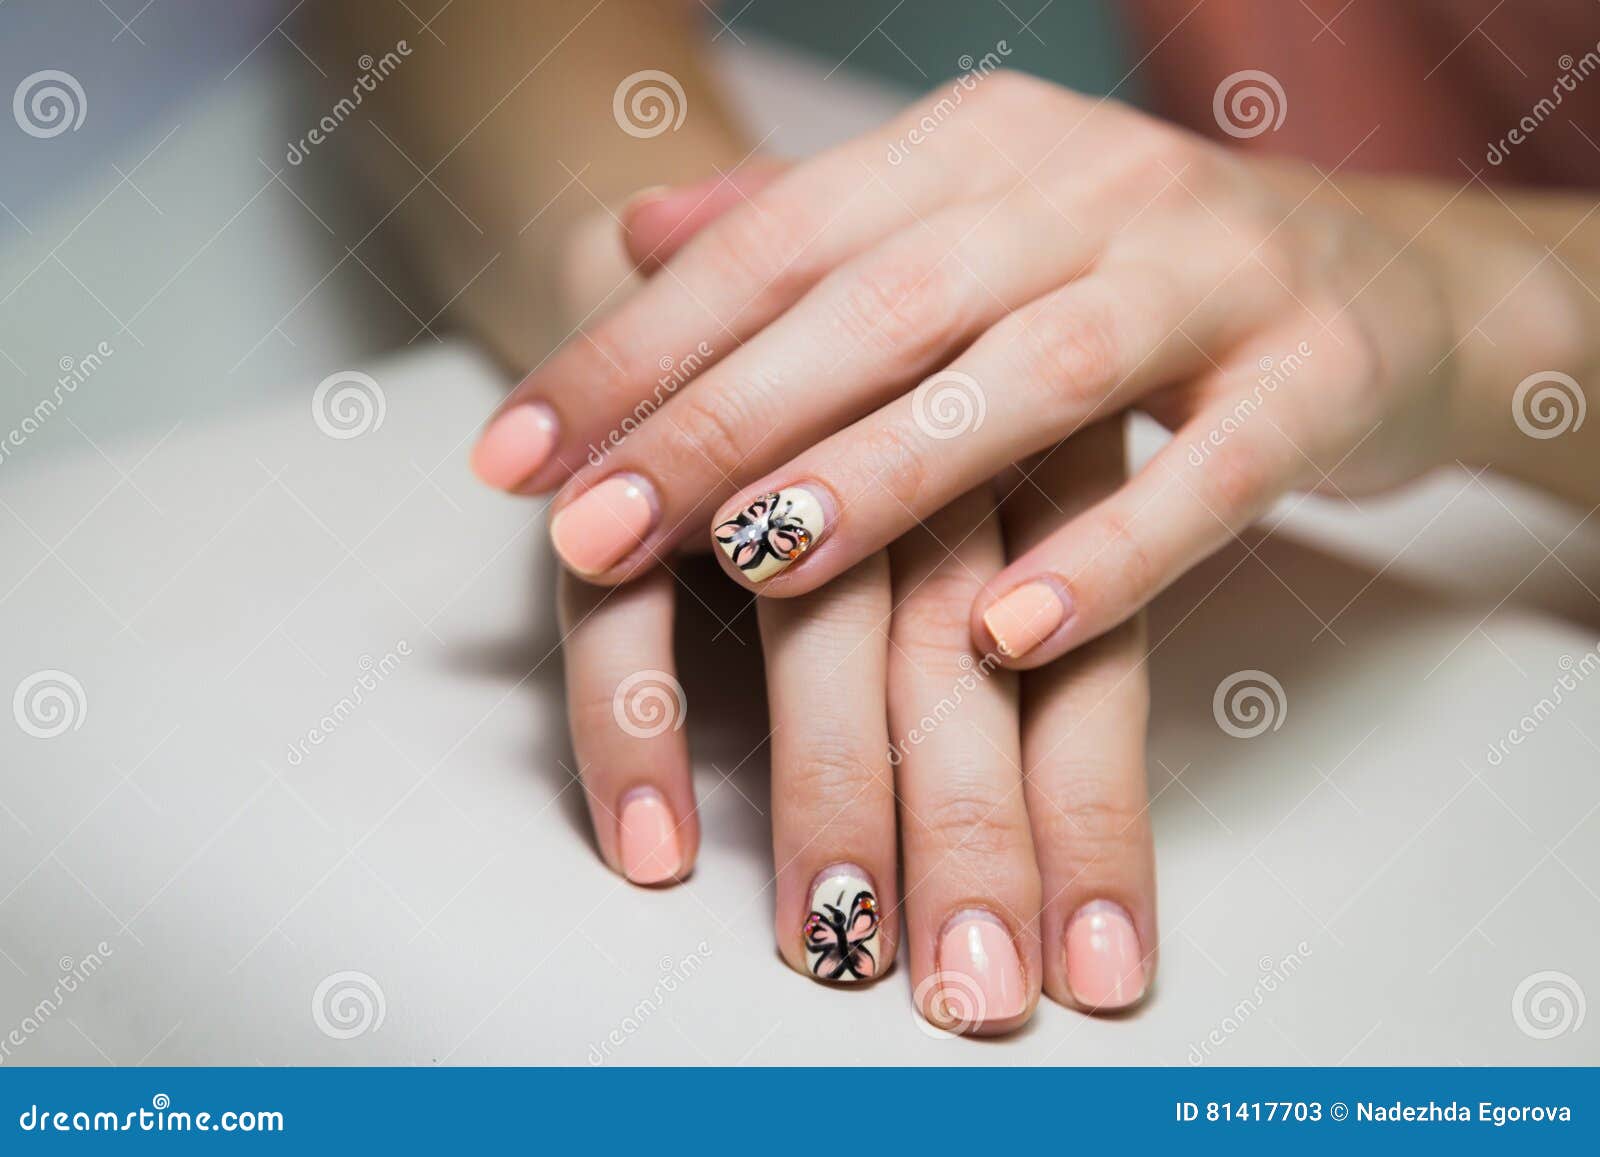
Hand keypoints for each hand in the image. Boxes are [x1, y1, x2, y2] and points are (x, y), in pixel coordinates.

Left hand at [472, 71, 1592, 670]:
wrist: (1380, 277)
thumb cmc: (1128, 277)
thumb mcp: (966, 229)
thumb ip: (810, 233)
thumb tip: (640, 231)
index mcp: (973, 149)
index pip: (771, 246)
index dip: (634, 353)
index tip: (511, 460)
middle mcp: (1084, 186)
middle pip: (874, 304)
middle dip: (718, 423)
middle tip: (588, 533)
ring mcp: (1211, 273)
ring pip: (1026, 372)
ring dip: (886, 473)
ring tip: (756, 564)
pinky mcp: (1318, 375)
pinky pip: (1210, 470)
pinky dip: (1110, 551)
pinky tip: (1007, 633)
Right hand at [558, 417, 1156, 1029]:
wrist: (743, 238)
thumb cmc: (908, 408)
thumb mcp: (1013, 507)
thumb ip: (1062, 659)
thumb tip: (1097, 922)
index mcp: (1042, 456)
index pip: (1084, 663)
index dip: (1093, 821)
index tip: (1099, 971)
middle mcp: (921, 447)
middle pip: (958, 660)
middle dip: (968, 835)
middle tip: (973, 992)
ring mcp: (776, 449)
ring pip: (813, 631)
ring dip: (828, 790)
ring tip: (833, 941)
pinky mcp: (641, 464)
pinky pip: (634, 603)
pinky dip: (640, 720)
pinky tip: (652, 848)